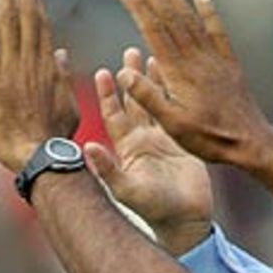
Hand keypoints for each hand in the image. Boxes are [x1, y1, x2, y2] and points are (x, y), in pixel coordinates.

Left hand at [0, 0, 78, 172]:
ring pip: (8, 23)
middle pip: (26, 18)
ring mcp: (12, 69)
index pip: (42, 29)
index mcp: (49, 69)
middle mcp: (31, 63)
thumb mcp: (68, 108)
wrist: (39, 156)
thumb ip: (64, 79)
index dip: (37, 5)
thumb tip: (63, 53)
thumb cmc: (54, 139)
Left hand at [85, 48, 212, 254]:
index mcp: (127, 148)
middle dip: (131, 77)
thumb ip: (108, 169)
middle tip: (129, 51)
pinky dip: (175, 94)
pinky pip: (178, 111)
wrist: (185, 221)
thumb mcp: (127, 190)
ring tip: (152, 55)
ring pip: (156, 103)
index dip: (107, 94)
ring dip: (153, 81)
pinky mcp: (184, 141)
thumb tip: (87, 148)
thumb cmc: (154, 210)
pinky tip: (177, 76)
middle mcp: (143, 139)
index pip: (113, 114)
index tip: (103, 73)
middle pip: (134, 101)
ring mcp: (164, 139)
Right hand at [113, 0, 272, 171]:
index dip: (137, 7)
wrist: (251, 143)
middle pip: (169, 17)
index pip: (154, 31)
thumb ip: (149, 98)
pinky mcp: (229, 65)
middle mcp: (196, 59)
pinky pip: (218, 32)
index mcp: (179, 73)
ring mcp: (214, 59)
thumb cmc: (210, 139)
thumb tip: (124, 73)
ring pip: (190, 19)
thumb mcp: (173, 126)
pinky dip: (208, 12)